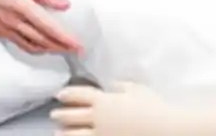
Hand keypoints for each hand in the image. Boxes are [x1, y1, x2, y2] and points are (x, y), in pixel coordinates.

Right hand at [0, 0, 80, 53]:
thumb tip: (64, 4)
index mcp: (21, 6)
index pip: (49, 27)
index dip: (65, 39)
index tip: (79, 45)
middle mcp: (12, 21)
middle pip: (42, 40)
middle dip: (61, 47)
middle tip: (76, 51)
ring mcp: (3, 26)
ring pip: (30, 44)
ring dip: (48, 49)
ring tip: (61, 50)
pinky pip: (17, 42)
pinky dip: (31, 47)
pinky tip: (38, 46)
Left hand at [51, 82, 173, 135]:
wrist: (161, 128)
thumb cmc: (152, 107)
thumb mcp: (138, 90)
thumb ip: (122, 86)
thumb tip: (112, 85)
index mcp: (104, 100)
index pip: (80, 95)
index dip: (68, 94)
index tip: (60, 94)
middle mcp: (98, 118)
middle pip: (73, 116)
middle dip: (62, 114)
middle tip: (53, 113)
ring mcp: (100, 134)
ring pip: (76, 134)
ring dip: (66, 132)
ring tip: (58, 132)